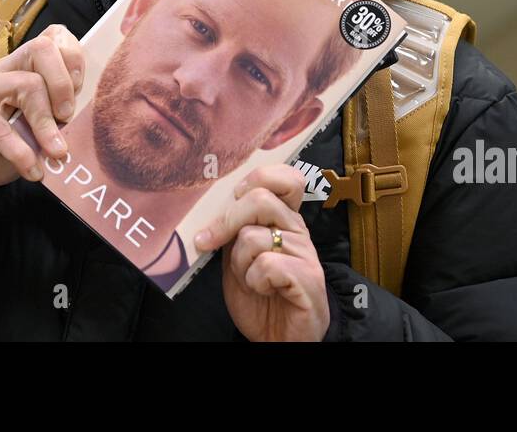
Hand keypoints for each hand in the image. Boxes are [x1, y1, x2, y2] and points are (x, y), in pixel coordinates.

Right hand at [0, 24, 83, 197]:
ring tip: (56, 153)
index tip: (80, 92)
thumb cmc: (0, 150)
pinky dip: (22, 153)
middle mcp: (4, 70)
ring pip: (28, 85)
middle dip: (63, 84)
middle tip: (68, 118)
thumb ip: (57, 120)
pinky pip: (1, 128)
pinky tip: (33, 171)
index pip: (53, 38)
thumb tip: (85, 122)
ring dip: (47, 124)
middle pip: (42, 49)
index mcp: (23, 68)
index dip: (73, 59)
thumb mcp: (35, 132)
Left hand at [194, 164, 330, 341]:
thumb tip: (208, 207)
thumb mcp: (238, 256)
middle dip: (226, 222)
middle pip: (259, 199)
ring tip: (251, 279)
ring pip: (254, 236)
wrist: (279, 337)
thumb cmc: (260, 294)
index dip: (257, 179)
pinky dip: (255, 281)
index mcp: (283, 219)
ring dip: (240, 263)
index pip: (284, 178)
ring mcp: (305, 253)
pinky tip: (265, 290)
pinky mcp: (308, 278)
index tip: (234, 198)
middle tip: (209, 242)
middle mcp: (297, 230)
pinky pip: (267, 265)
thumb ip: (232, 230)